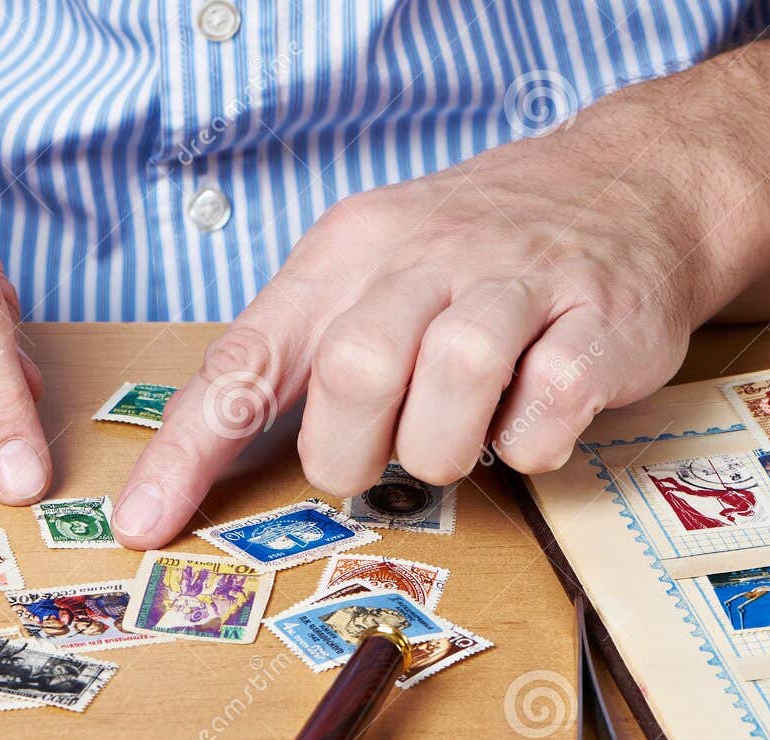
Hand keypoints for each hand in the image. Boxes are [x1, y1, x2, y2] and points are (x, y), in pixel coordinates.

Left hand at [112, 84, 762, 547]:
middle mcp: (423, 255)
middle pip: (352, 377)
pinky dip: (528, 444)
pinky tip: (529, 416)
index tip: (144, 524)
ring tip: (461, 430)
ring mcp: (516, 281)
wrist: (625, 186)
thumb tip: (210, 466)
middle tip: (377, 453)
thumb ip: (300, 361)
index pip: (245, 359)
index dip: (188, 451)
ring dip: (445, 449)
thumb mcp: (367, 276)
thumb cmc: (469, 259)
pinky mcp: (598, 319)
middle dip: (352, 453)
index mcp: (345, 253)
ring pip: (452, 392)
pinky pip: (544, 416)